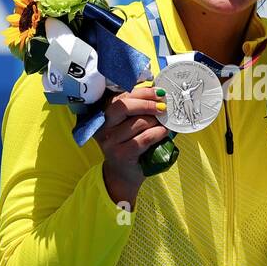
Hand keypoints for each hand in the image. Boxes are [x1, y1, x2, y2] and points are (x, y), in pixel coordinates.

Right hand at [92, 85, 171, 206]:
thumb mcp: (129, 124)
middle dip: (147, 104)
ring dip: (155, 121)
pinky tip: (163, 132)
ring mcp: (110, 142)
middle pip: (124, 106)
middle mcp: (103, 127)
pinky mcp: (121, 154)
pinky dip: (157, 133)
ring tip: (163, 123)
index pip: (121, 97)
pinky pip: (144, 138)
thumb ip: (138, 109)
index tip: (159, 92)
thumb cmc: (129, 145)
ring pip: (137, 123)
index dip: (142, 92)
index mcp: (103, 115)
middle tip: (162, 107)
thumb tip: (158, 93)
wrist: (123, 173)